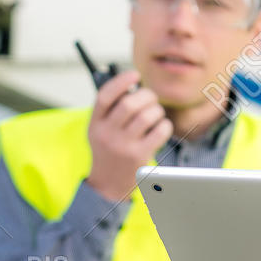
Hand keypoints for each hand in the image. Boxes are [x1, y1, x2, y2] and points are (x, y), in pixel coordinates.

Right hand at [85, 69, 171, 201]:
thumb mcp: (100, 130)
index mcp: (95, 124)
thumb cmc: (108, 151)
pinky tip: (161, 127)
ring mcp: (123, 146)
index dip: (121, 82)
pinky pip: (158, 131)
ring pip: (146, 116)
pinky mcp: (139, 156)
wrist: (107, 185)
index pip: (104, 97)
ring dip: (157, 110)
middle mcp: (107, 134)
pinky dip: (164, 125)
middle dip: (146, 95)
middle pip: (129, 103)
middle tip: (151, 98)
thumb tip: (133, 86)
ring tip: (156, 113)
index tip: (135, 75)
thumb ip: (110, 110)